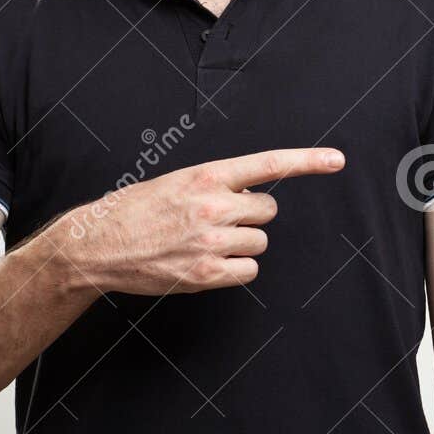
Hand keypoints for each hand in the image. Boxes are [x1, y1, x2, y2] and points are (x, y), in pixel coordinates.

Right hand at [56, 147, 344, 295]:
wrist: (95, 245)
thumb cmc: (136, 210)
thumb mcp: (177, 182)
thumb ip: (217, 185)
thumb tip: (253, 196)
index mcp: (206, 176)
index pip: (268, 164)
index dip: (307, 162)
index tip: (337, 160)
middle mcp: (213, 206)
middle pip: (267, 211)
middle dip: (250, 217)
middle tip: (216, 221)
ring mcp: (211, 241)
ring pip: (259, 243)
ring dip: (241, 244)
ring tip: (204, 243)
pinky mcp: (206, 273)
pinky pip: (249, 272)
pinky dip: (236, 270)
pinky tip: (208, 264)